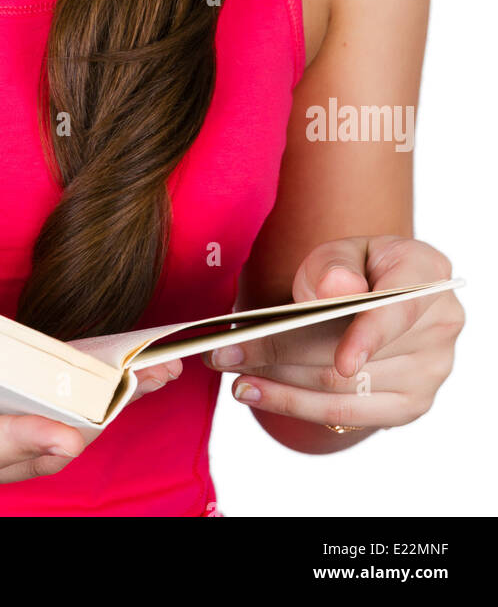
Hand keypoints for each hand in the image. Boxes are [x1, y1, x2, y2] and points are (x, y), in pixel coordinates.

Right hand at [0, 342, 181, 501]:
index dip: (21, 438)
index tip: (67, 430)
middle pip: (30, 450)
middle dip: (92, 420)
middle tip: (147, 379)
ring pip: (45, 445)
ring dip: (100, 414)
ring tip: (153, 372)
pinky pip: (39, 430)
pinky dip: (80, 406)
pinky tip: (117, 375)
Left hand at [201, 236, 463, 431]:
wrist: (373, 293)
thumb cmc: (357, 268)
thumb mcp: (342, 249)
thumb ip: (335, 265)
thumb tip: (336, 289)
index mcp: (426, 274)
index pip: (399, 310)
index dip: (370, 337)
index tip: (342, 363)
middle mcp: (440, 326)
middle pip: (357, 359)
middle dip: (284, 356)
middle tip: (226, 353)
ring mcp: (429, 373)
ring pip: (345, 392)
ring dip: (282, 387)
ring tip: (232, 377)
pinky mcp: (408, 406)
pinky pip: (348, 416)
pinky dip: (296, 405)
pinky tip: (257, 393)